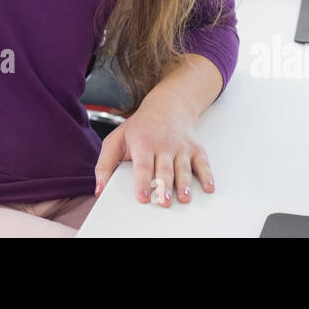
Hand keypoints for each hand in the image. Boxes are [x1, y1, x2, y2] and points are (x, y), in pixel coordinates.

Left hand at [93, 90, 210, 206]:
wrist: (167, 105)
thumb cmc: (140, 128)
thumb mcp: (116, 139)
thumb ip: (105, 164)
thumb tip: (100, 189)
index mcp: (143, 143)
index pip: (143, 164)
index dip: (142, 181)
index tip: (143, 197)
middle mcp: (164, 145)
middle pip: (164, 169)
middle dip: (164, 186)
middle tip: (164, 202)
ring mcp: (181, 147)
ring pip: (184, 168)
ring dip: (185, 184)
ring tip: (184, 198)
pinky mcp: (195, 149)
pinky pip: (203, 163)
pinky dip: (207, 175)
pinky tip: (208, 187)